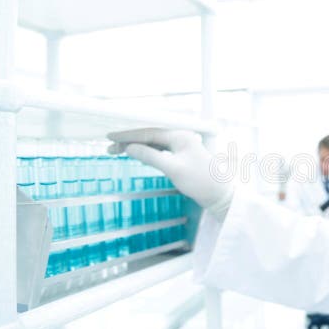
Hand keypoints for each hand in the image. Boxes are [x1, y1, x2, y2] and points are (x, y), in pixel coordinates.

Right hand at [106, 128, 232, 219]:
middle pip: (150, 135)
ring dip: (136, 146)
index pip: (148, 132)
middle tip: (108, 147)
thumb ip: (151, 157)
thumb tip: (129, 148)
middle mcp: (181, 137)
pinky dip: (146, 152)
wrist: (221, 195)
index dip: (128, 135)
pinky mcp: (182, 156)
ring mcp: (182, 146)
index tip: (109, 137)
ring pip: (153, 143)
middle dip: (129, 140)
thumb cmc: (201, 182)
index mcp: (180, 135)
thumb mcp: (173, 169)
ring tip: (116, 151)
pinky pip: (160, 150)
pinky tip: (135, 154)